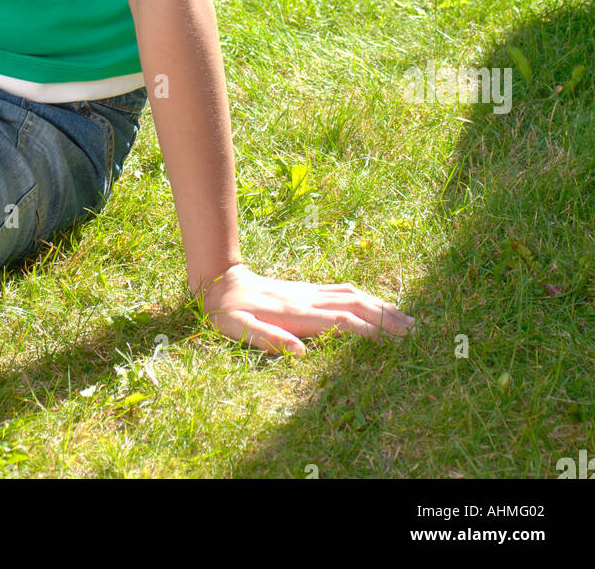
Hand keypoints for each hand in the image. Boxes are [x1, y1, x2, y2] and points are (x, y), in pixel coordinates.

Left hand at [198, 263, 414, 355]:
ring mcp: (310, 292)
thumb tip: (301, 352)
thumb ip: (268, 339)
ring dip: (381, 305)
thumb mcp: (240, 330)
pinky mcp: (308, 290)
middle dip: (385, 316)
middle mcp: (309, 299)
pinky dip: (365, 297)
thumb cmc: (229, 314)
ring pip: (354, 295)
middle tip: (414, 330)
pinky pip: (343, 291)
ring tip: (406, 318)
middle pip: (356, 305)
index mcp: (297, 313)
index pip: (340, 320)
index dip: (366, 330)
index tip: (391, 339)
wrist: (221, 283)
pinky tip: (375, 304)